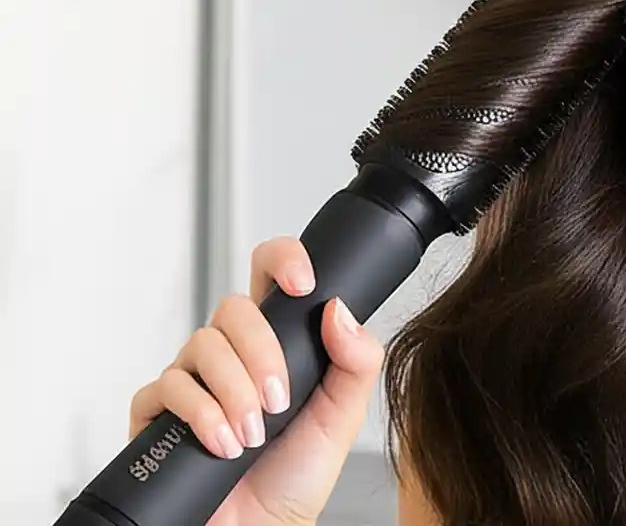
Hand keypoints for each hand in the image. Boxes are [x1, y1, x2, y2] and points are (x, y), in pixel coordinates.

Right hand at [127, 237, 384, 524]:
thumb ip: (355, 361)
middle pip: (233, 309)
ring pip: (201, 345)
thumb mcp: (342, 416)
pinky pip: (165, 387)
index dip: (282, 260)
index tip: (303, 282)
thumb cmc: (299, 475)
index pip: (270, 275)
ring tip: (253, 434)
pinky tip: (223, 442)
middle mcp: (232, 352)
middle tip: (279, 401)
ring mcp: (193, 379)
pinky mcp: (158, 413)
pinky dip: (200, 413)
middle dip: (261, 355)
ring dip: (233, 391)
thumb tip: (339, 309)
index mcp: (278, 341)